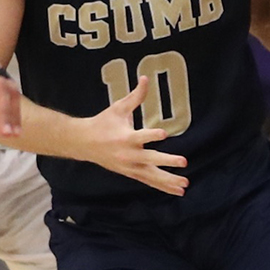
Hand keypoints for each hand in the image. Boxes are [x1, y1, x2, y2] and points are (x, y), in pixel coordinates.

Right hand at [79, 76, 187, 195]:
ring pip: (151, 175)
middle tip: (183, 161)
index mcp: (124, 138)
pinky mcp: (131, 173)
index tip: (164, 133)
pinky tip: (178, 191)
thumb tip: (146, 78)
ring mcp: (129, 167)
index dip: (151, 135)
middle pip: (149, 159)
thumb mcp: (118, 108)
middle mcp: (128, 155)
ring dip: (169, 181)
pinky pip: (149, 181)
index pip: (140, 136)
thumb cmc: (103, 123)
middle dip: (166, 161)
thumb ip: (135, 96)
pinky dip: (163, 187)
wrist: (84, 143)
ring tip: (185, 185)